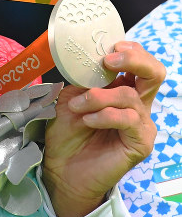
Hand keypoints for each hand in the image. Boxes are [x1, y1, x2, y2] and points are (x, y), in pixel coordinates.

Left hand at [43, 41, 164, 216]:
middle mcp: (137, 105)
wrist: (61, 168)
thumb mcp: (72, 98)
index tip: (107, 48)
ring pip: (130, 96)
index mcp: (124, 89)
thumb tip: (89, 59)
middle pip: (155, 73)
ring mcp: (142, 124)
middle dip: (134, 59)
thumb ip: (85, 80)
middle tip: (109, 60)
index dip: (130, 50)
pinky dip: (105, 116)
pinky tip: (88, 121)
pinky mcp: (141, 143)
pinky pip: (129, 120)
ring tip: (77, 108)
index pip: (140, 62)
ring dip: (98, 97)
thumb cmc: (66, 133)